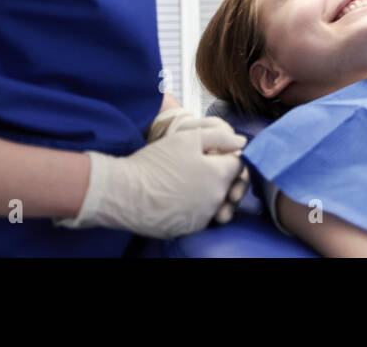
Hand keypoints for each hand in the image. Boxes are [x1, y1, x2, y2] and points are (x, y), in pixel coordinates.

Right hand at [146, 106, 249, 224]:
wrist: (125, 193)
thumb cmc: (156, 161)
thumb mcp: (189, 138)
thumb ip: (220, 137)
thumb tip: (242, 142)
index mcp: (219, 175)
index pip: (239, 164)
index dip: (229, 156)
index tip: (215, 153)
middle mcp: (216, 199)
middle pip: (231, 186)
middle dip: (225, 176)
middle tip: (205, 168)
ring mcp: (203, 217)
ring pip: (218, 203)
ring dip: (213, 193)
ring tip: (193, 183)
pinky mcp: (189, 229)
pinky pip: (202, 217)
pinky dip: (198, 208)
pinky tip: (182, 198)